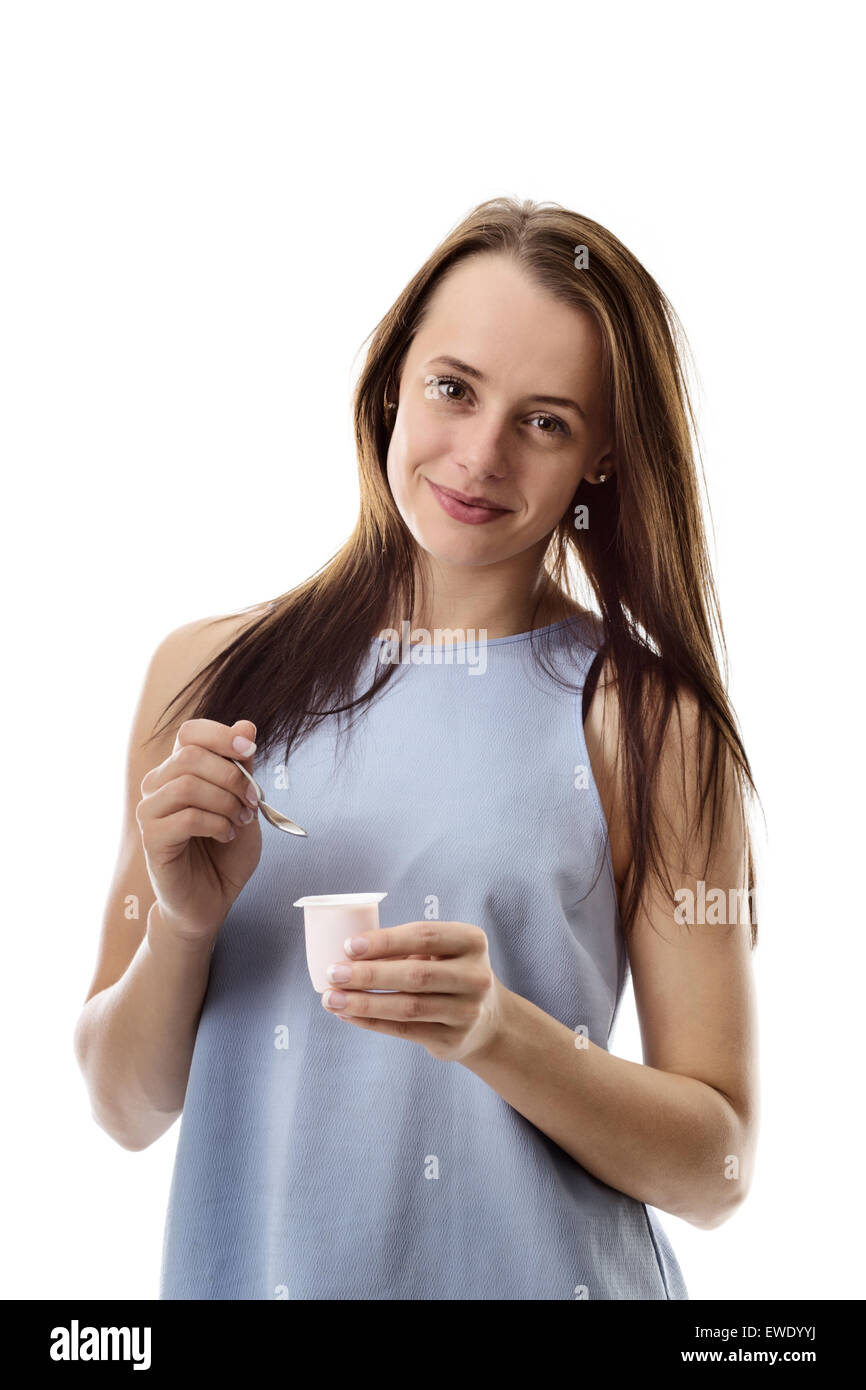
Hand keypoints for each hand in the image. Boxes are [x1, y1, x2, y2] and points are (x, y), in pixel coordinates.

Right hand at [137, 717, 262, 942]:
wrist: (211, 900)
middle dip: (232, 776)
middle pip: (191, 755)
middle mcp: (159, 785)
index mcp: (180, 770)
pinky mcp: (152, 839)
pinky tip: (225, 836)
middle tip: (252, 801)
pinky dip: (216, 824)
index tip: (250, 749)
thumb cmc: (224, 852)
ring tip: (239, 822)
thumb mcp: (244, 803)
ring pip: (188, 785)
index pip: (190, 732)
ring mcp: (151, 812)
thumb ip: (243, 767)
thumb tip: (247, 725)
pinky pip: (186, 817)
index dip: (221, 735)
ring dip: (226, 802)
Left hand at [320, 920, 505, 1062]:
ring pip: (407, 1007)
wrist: (487, 1020)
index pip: (424, 936)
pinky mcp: (454, 1040)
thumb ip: (404, 948)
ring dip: (363, 1003)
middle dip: (368, 975)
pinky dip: (371, 1022)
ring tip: (331, 998)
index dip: (385, 941)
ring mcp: (468, 1011)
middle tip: (333, 974)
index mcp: (472, 941)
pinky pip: (404, 1031)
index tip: (348, 946)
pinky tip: (347, 1015)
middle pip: (415, 975)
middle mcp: (476, 976)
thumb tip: (347, 955)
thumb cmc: (448, 972)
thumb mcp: (439, 952)